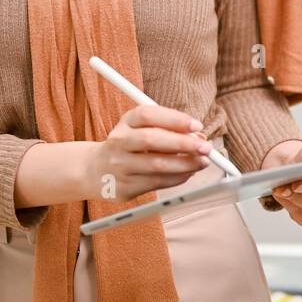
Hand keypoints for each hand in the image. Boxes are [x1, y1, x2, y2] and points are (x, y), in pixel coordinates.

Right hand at [82, 104, 212, 202]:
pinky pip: (157, 182)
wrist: (96, 171)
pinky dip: (178, 178)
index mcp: (126, 122)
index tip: (197, 125)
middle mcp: (119, 141)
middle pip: (151, 139)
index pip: (148, 115)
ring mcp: (120, 165)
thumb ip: (170, 129)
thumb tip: (199, 136)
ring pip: (156, 164)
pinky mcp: (125, 186)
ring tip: (203, 162)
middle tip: (205, 147)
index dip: (174, 119)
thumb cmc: (130, 145)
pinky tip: (188, 173)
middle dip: (183, 143)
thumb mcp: (143, 129)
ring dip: (186, 164)